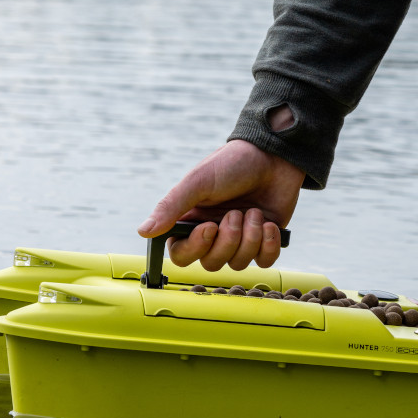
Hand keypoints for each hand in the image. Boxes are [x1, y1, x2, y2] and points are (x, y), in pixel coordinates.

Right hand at [137, 140, 304, 270]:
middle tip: (236, 214)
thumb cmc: (233, 163)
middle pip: (211, 263)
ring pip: (238, 263)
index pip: (181, 254)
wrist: (274, 154)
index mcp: (193, 219)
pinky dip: (269, 245)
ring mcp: (241, 238)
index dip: (194, 248)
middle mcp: (215, 233)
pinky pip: (264, 262)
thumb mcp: (199, 181)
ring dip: (249, 238)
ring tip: (255, 212)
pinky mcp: (264, 240)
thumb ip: (171, 206)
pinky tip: (269, 224)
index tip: (209, 227)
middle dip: (227, 241)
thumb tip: (143, 231)